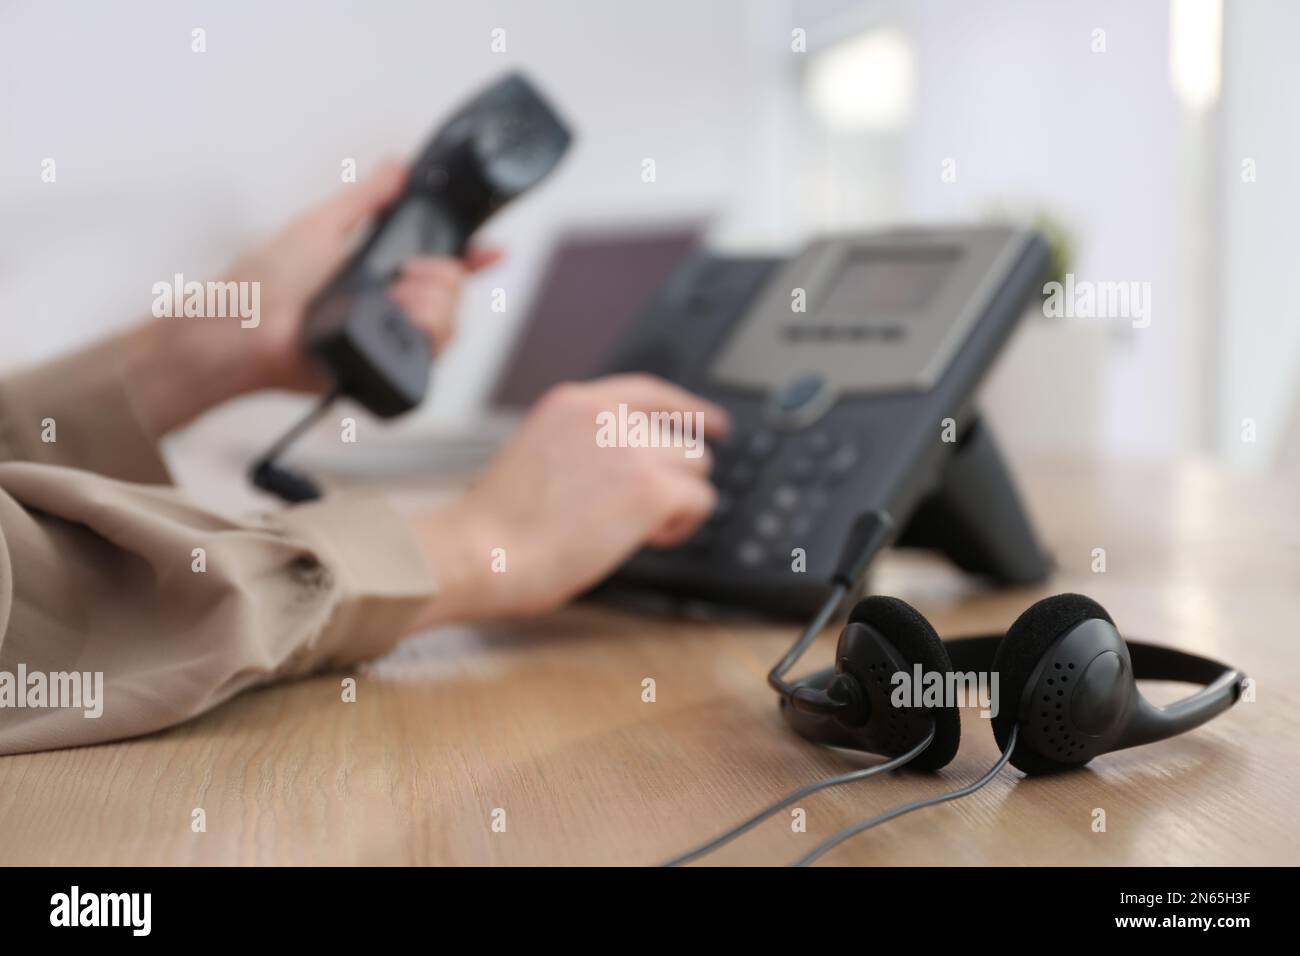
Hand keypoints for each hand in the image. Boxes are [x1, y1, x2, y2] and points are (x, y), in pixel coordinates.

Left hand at [124, 160, 501, 436]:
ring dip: (431, 303)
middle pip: (453, 292)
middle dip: (442, 276)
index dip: (471, 259)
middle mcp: (390, 309)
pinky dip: (422, 331)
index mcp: (378, 273)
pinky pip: (430, 354)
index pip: (440, 266)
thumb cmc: (266, 282)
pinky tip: (400, 318)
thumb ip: (365, 198)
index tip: (492, 250)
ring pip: (449, 324)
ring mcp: (391, 341)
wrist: (245, 330)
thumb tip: (398, 166)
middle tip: (409, 273)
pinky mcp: (389, 371)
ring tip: (396, 296)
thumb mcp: (322, 225)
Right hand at [413, 375, 730, 625]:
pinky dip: (682, 524)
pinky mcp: (652, 487)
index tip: (713, 423)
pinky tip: (650, 539)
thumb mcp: (538, 457)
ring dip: (678, 500)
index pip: (650, 392)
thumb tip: (622, 472)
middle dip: (673, 476)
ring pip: (697, 466)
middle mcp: (607, 415)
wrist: (480, 550)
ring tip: (641, 528)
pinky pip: (700, 500)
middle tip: (646, 512)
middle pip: (681, 437)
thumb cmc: (495, 525)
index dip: (689, 409)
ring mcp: (633, 448)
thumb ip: (583, 447)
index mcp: (574, 404)